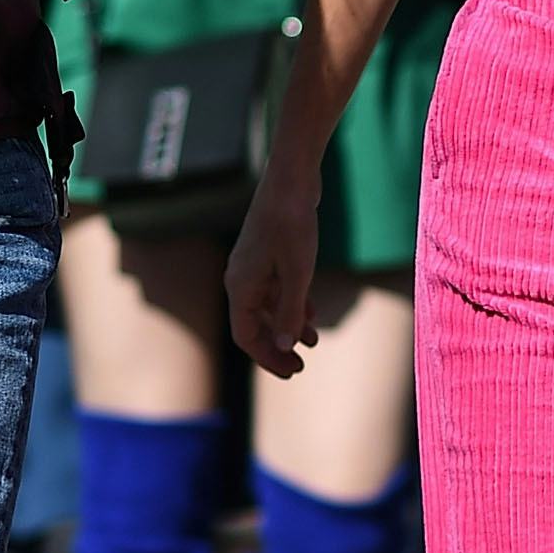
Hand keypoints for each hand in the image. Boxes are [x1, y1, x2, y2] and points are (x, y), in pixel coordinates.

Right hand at [227, 169, 321, 379]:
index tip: (292, 371)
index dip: (267, 357)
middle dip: (277, 347)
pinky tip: (312, 314)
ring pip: (268, 308)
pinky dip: (292, 304)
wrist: (291, 181)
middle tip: (300, 366)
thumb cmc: (292, 225)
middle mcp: (241, 279)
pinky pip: (275, 290)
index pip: (245, 335)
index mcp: (240, 287)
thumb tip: (284, 346)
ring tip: (313, 342)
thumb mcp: (297, 274)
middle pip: (255, 325)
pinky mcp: (268, 254)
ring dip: (288, 326)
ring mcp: (253, 267)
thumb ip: (290, 312)